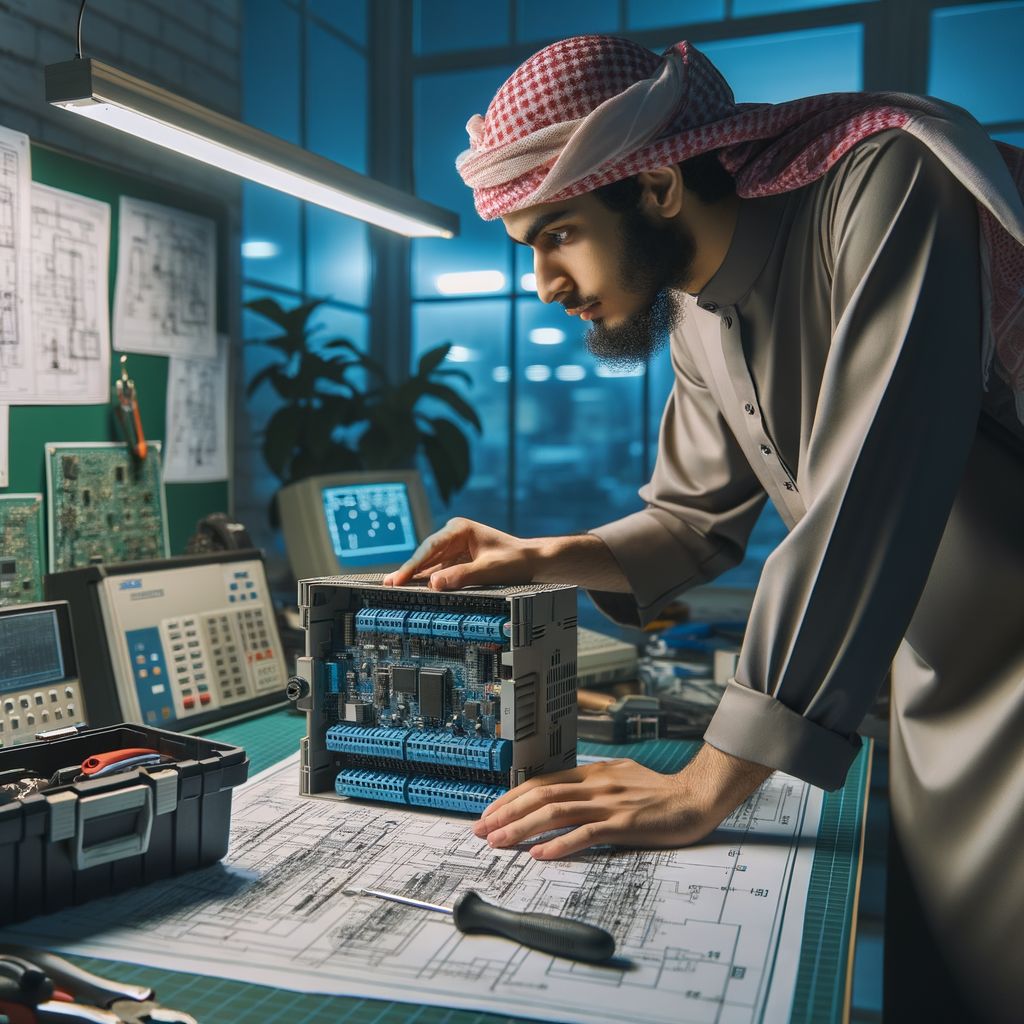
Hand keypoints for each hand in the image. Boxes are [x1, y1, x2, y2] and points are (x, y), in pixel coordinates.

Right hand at [383, 518, 534, 589]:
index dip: (412, 564)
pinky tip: (412, 588)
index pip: (430, 547)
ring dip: (414, 576)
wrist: (532, 561)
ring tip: (393, 587)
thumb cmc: (515, 560)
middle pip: (425, 554)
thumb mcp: (488, 569)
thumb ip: (461, 576)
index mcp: (459, 529)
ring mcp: (454, 548)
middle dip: (408, 570)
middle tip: (387, 585)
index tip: (399, 577)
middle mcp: (454, 535)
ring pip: (429, 563)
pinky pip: (437, 570)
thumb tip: (434, 584)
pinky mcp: (457, 560)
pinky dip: (427, 580)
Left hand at [472, 745, 772, 858]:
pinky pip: (585, 834)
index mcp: (592, 773)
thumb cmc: (659, 793)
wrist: (696, 797)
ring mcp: (609, 803)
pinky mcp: (624, 824)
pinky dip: (559, 844)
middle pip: (540, 795)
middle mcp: (596, 784)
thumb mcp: (619, 778)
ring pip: (555, 812)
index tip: (490, 813)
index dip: (511, 798)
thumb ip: (592, 785)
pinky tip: (541, 854)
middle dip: (506, 813)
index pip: (541, 782)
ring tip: (500, 842)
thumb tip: (564, 793)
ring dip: (522, 828)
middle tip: (482, 830)